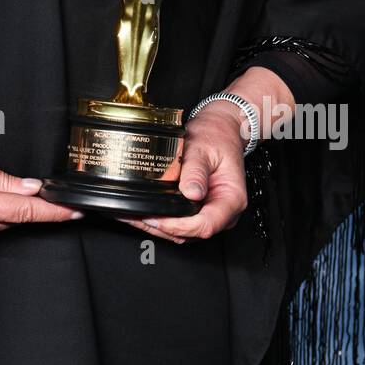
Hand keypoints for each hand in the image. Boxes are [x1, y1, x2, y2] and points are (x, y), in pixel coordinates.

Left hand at [117, 100, 248, 244]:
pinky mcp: (199, 210)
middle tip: (136, 217)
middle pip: (191, 234)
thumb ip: (196, 171)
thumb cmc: (216, 138)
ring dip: (158, 228)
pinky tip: (143, 213)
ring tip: (133, 216)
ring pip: (183, 233)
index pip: (205, 225)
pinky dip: (161, 221)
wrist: (219, 130)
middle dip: (162, 228)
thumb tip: (191, 193)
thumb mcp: (203, 149)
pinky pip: (180, 223)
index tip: (157, 218)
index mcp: (231, 200)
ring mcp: (210, 213)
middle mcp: (223, 212)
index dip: (179, 226)